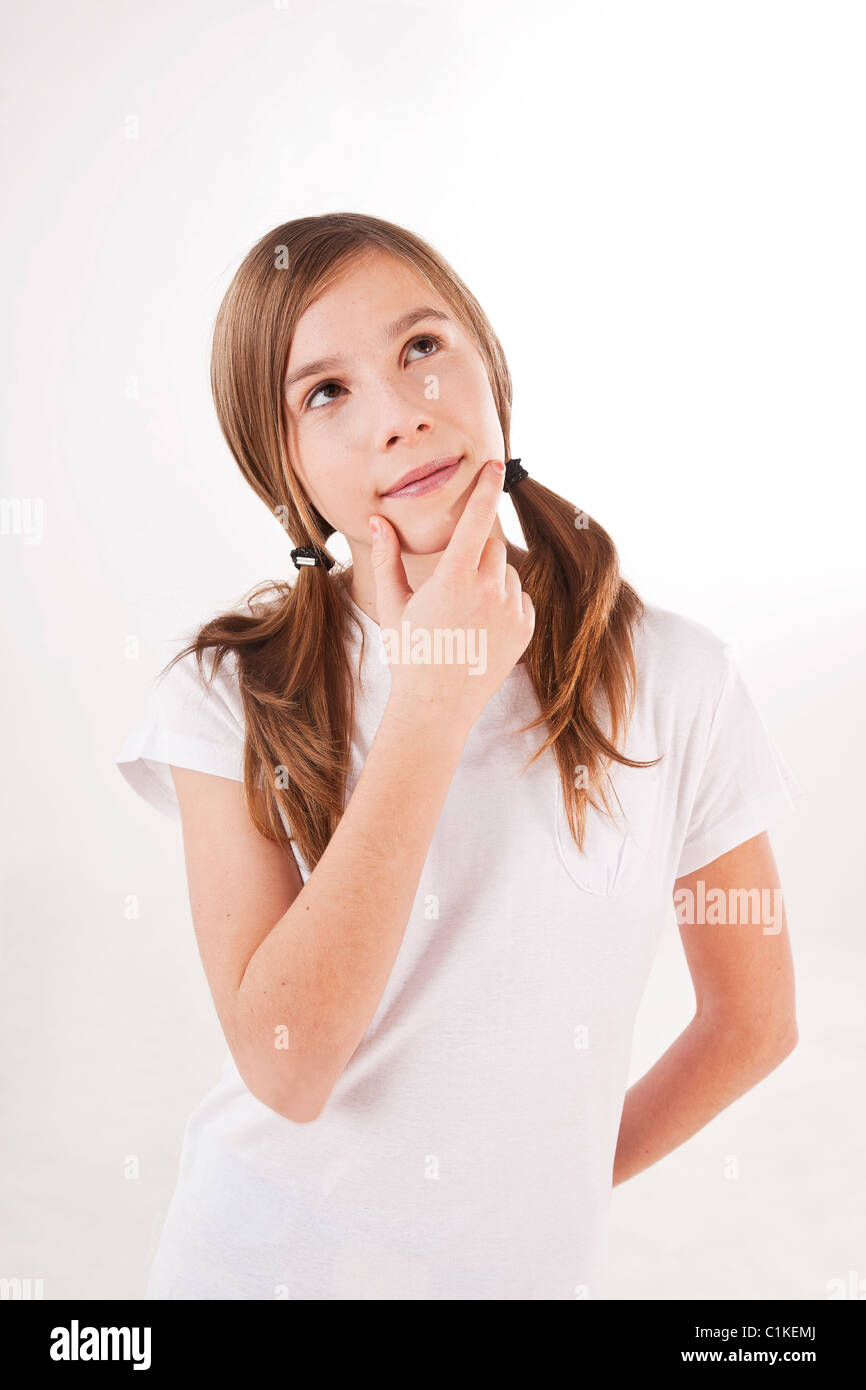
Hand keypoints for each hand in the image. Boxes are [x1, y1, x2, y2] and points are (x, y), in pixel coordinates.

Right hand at [369, 459, 534, 732]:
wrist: (437, 707)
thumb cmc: (410, 655)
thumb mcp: (393, 605)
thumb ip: (388, 558)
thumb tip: (377, 520)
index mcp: (454, 579)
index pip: (475, 519)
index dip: (485, 487)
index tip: (494, 463)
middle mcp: (488, 590)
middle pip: (490, 543)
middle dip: (473, 550)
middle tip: (453, 580)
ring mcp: (511, 610)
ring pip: (504, 571)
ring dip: (488, 578)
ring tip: (462, 614)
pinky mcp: (525, 628)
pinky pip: (518, 598)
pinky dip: (503, 602)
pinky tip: (479, 627)